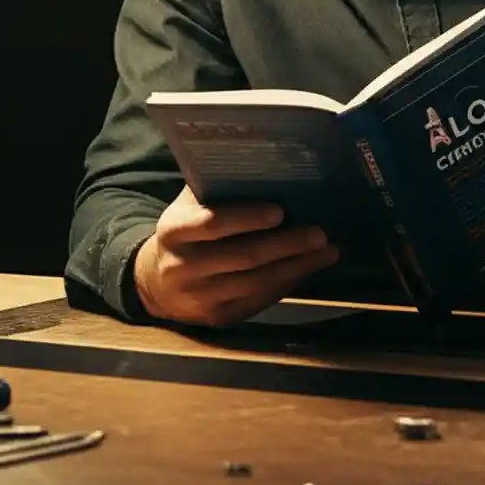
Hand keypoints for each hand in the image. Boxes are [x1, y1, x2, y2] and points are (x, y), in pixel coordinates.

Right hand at [133, 186, 338, 326]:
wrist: (157, 283)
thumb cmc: (186, 232)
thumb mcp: (188, 207)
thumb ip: (216, 189)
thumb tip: (268, 167)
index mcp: (174, 231)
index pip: (212, 224)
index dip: (246, 218)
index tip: (280, 211)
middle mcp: (183, 268)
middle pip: (242, 257)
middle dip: (286, 245)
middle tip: (319, 233)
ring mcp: (200, 297)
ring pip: (256, 283)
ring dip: (296, 267)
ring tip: (327, 251)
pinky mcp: (218, 317)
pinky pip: (259, 301)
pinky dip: (287, 284)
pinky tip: (308, 268)